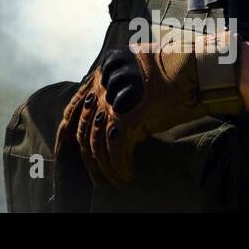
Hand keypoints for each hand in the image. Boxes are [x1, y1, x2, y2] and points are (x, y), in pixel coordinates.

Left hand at [56, 37, 240, 186]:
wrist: (186, 67)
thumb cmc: (166, 78)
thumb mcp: (134, 85)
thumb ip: (118, 102)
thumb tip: (112, 132)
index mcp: (100, 76)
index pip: (74, 107)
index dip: (65, 131)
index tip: (62, 149)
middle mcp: (101, 86)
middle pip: (84, 130)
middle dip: (87, 160)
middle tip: (97, 179)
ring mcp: (112, 99)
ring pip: (96, 143)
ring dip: (105, 168)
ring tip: (115, 181)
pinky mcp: (127, 113)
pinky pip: (115, 147)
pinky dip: (119, 165)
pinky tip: (127, 175)